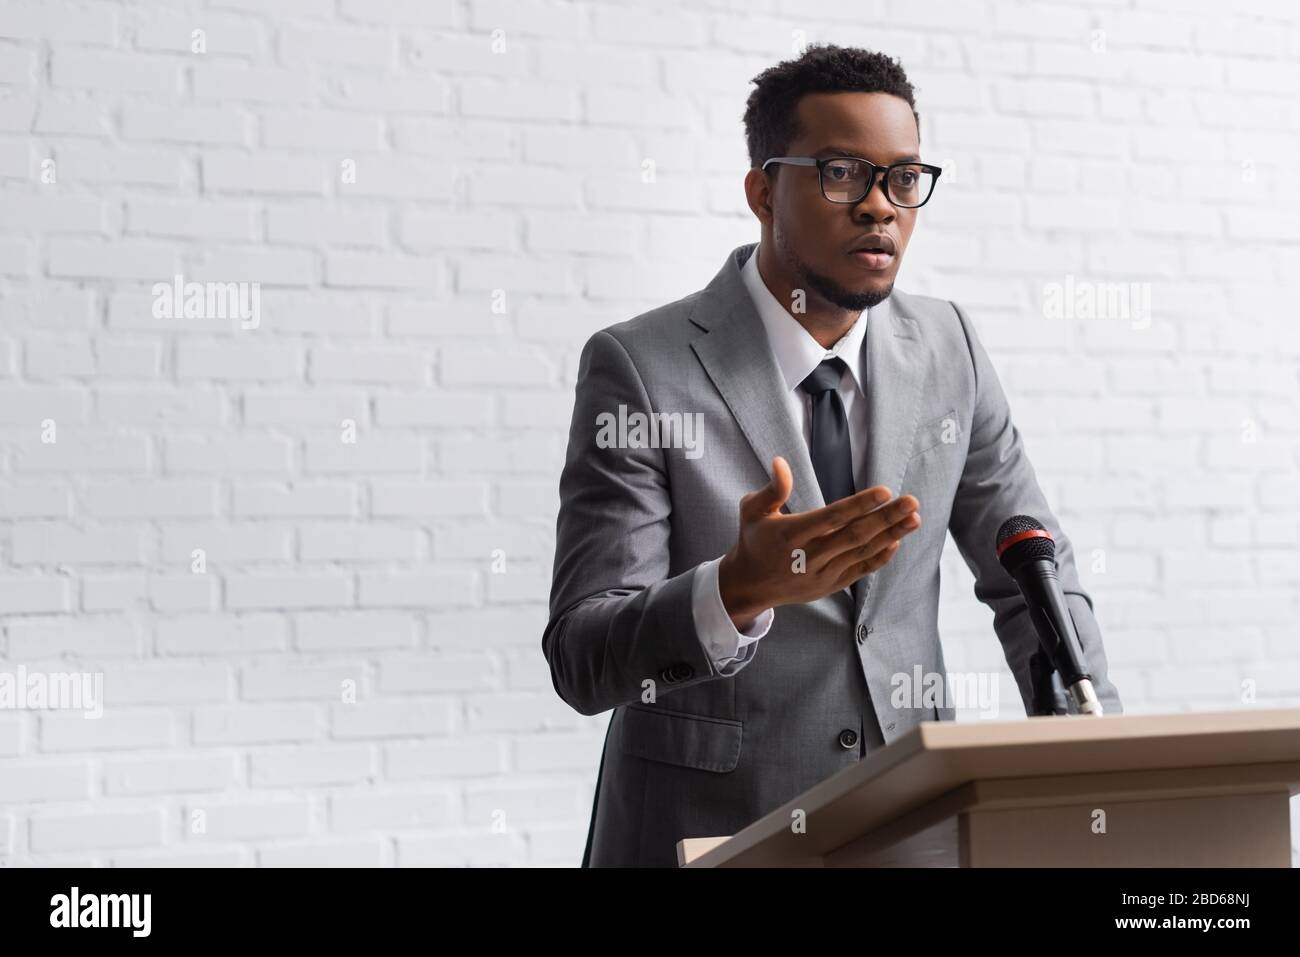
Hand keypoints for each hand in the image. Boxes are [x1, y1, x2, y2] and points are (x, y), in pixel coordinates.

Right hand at [717, 456, 920, 628]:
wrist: (749, 586)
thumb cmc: (753, 540)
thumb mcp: (751, 511)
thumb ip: (771, 489)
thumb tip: (780, 462)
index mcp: (790, 535)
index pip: (831, 517)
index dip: (859, 505)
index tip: (884, 490)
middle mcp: (809, 557)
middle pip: (854, 535)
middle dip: (886, 517)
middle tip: (912, 501)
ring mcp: (822, 574)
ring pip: (862, 552)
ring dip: (891, 535)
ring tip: (914, 518)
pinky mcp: (830, 585)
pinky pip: (860, 570)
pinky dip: (879, 557)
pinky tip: (896, 541)